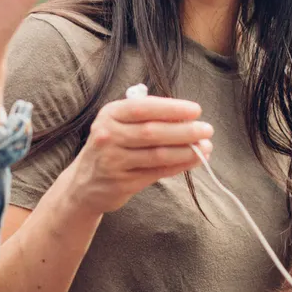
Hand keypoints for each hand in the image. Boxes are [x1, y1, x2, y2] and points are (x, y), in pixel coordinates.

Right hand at [66, 95, 213, 216]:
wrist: (84, 183)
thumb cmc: (111, 147)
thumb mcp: (117, 123)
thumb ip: (145, 116)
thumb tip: (185, 115)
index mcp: (110, 115)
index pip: (144, 108)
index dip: (172, 109)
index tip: (196, 110)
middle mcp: (109, 136)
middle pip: (153, 132)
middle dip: (184, 131)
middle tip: (207, 130)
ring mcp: (114, 161)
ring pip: (158, 155)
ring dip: (186, 150)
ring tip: (206, 147)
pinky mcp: (123, 183)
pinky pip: (157, 172)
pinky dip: (179, 166)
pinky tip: (194, 160)